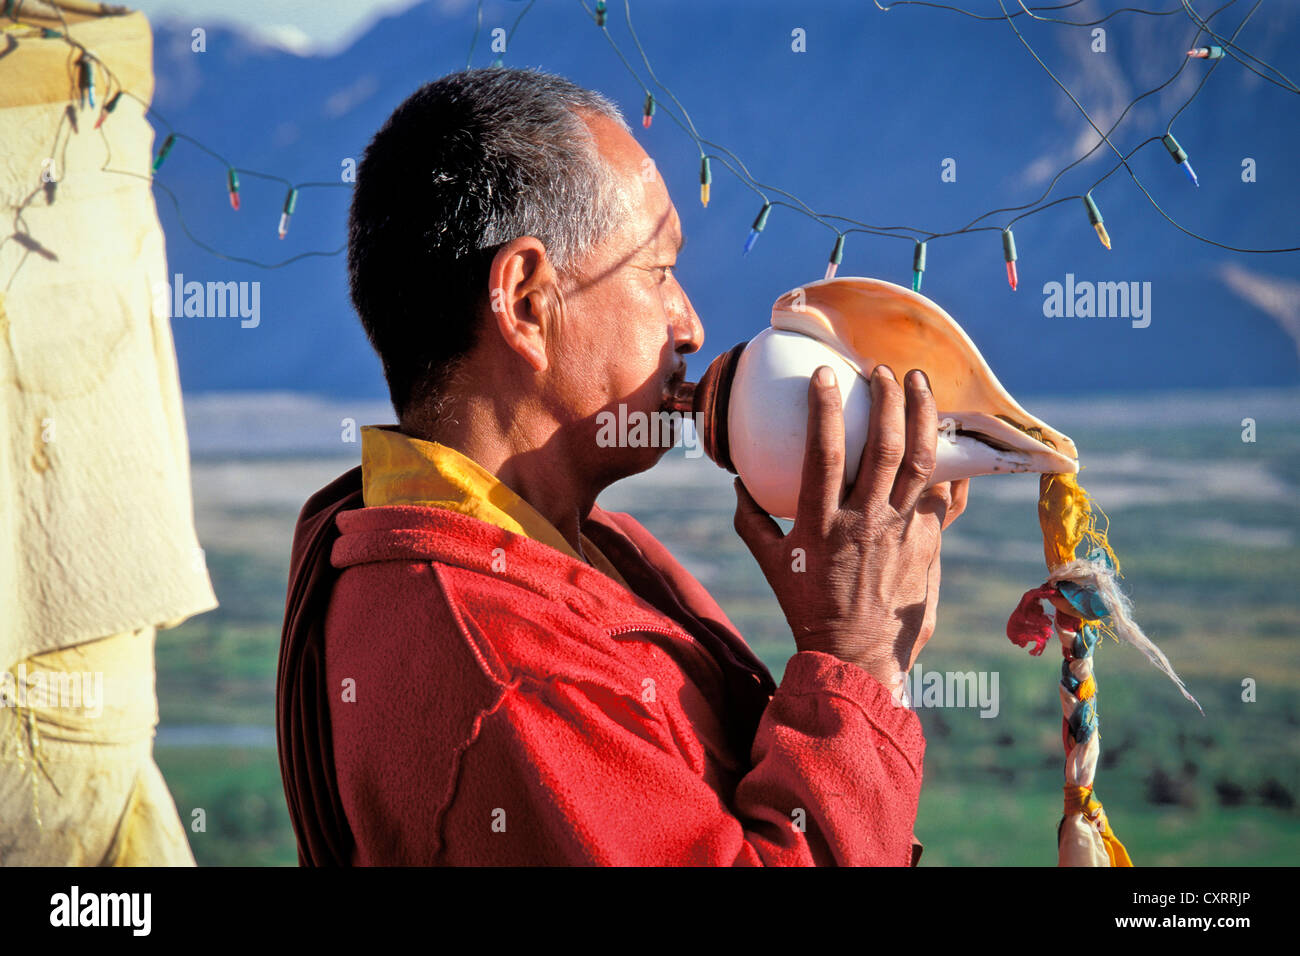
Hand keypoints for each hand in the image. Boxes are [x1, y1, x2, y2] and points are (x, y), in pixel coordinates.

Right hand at [733, 364, 968, 697]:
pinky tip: (947, 436)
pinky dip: (947, 463)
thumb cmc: (808, 609)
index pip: (823, 454)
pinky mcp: (927, 543)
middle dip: (885, 400)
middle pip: (883, 449)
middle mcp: (865, 524)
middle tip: (882, 370)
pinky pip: (944, 495)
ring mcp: (901, 533)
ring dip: (922, 415)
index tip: (825, 375)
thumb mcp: (772, 565)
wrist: (857, 656)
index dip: (825, 409)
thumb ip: (752, 522)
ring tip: (919, 382)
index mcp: (822, 526)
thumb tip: (740, 481)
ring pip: (921, 464)